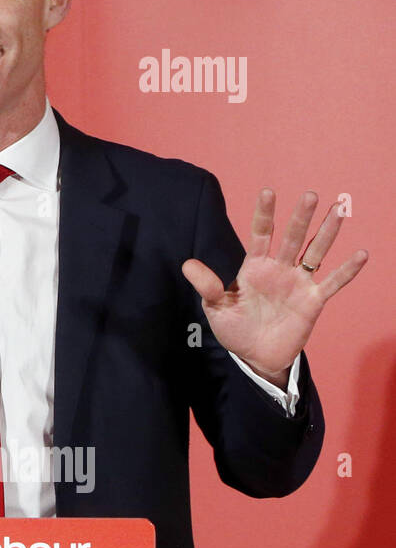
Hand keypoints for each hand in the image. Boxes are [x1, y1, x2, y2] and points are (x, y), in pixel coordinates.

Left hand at [181, 189, 367, 385]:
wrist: (255, 356)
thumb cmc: (235, 329)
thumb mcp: (216, 308)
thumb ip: (208, 286)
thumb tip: (187, 264)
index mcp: (254, 266)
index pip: (261, 234)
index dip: (264, 214)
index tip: (268, 191)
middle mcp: (279, 269)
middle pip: (292, 238)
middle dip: (300, 218)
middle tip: (310, 195)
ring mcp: (298, 283)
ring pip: (315, 252)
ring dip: (327, 233)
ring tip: (339, 210)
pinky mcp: (313, 301)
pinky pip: (333, 283)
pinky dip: (347, 270)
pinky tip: (361, 254)